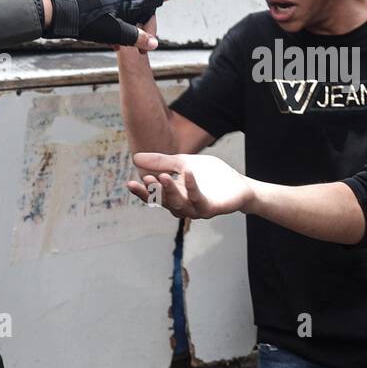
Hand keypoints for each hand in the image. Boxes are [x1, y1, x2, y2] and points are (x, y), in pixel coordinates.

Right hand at [128, 152, 253, 219]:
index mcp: (174, 196)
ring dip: (169, 191)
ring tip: (162, 176)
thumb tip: (135, 158)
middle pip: (164, 203)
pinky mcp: (211, 208)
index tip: (129, 183)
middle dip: (154, 192)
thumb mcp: (183, 163)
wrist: (237, 185)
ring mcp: (196, 209)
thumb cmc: (210, 176)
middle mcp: (183, 206)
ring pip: (179, 205)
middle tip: (146, 179)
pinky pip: (199, 199)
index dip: (142, 192)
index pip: (154, 197)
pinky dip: (191, 186)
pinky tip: (187, 173)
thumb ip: (162, 162)